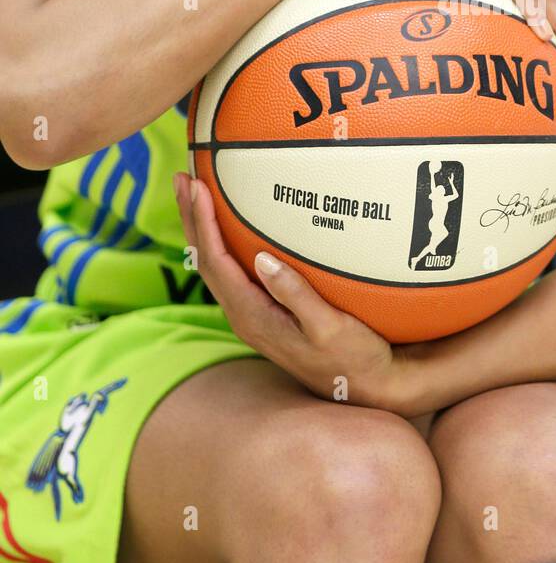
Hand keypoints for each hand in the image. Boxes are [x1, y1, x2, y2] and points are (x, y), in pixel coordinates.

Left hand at [173, 172, 418, 414]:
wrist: (364, 386)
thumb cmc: (353, 356)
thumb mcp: (330, 328)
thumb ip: (295, 296)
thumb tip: (262, 260)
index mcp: (253, 316)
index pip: (216, 262)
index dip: (203, 223)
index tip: (197, 186)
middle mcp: (243, 315)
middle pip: (205, 259)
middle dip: (191, 217)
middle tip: (184, 176)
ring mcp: (251, 314)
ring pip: (214, 264)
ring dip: (202, 228)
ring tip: (195, 192)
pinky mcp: (262, 310)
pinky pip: (230, 269)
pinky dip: (221, 241)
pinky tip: (228, 224)